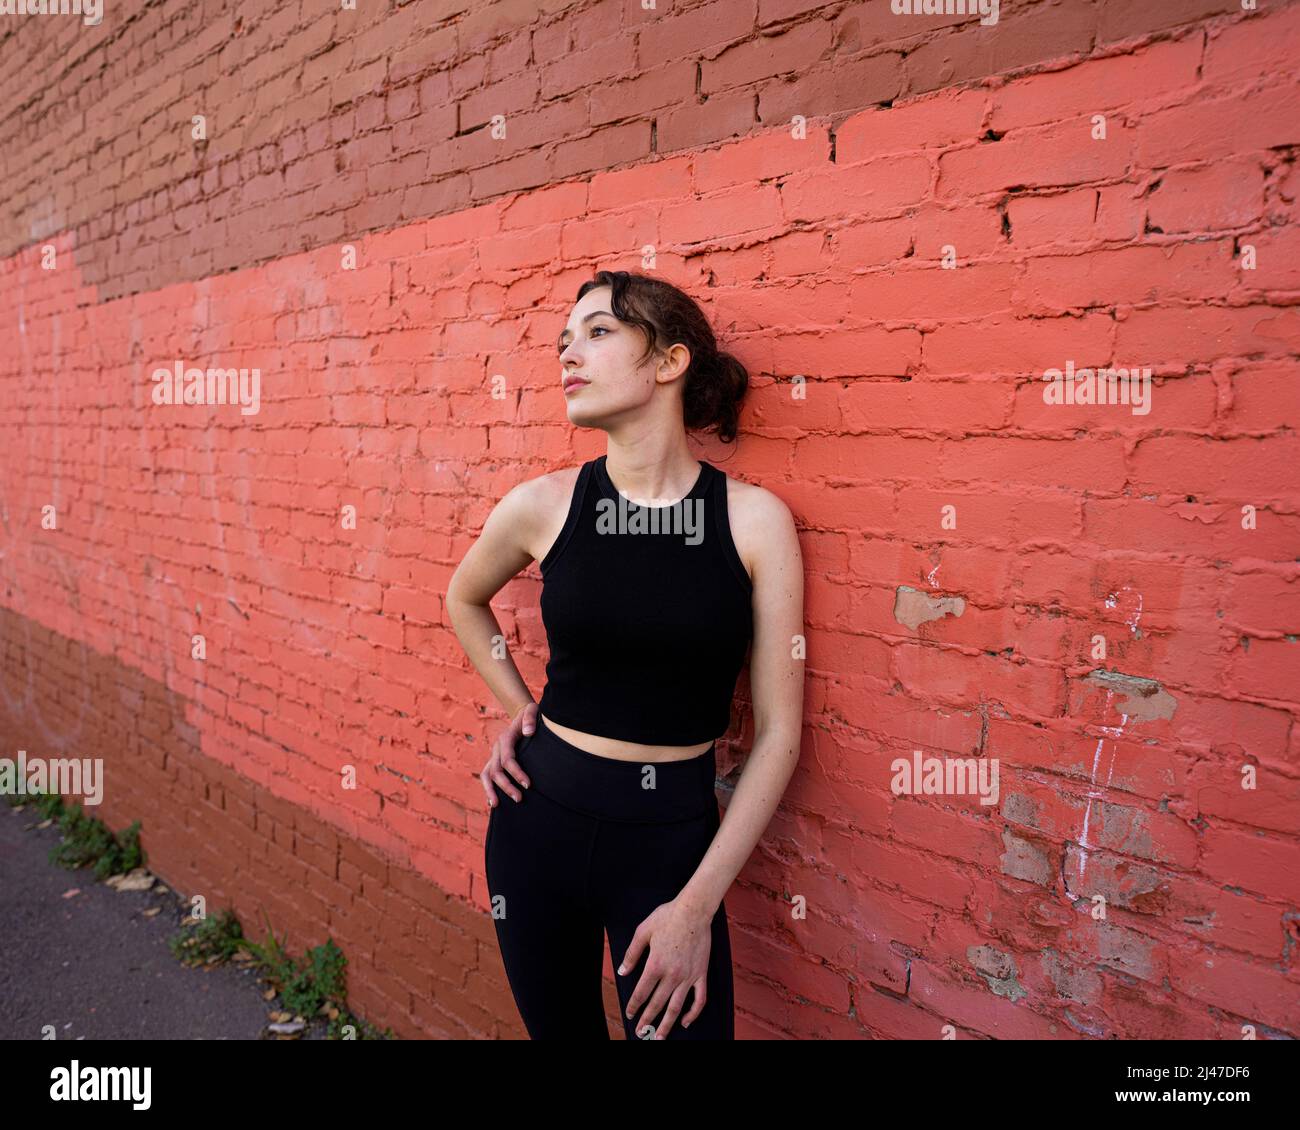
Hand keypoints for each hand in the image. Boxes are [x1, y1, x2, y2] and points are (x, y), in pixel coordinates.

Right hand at [479, 702, 535, 807]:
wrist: (521, 714)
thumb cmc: (529, 714)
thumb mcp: (532, 710)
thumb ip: (530, 719)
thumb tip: (528, 732)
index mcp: (505, 739)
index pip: (508, 760)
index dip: (517, 773)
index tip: (528, 785)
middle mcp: (496, 748)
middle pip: (496, 771)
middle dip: (506, 786)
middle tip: (519, 799)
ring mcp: (494, 754)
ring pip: (486, 775)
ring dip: (490, 790)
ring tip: (496, 806)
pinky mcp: (495, 760)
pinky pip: (488, 775)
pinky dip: (488, 788)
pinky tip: (493, 801)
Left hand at [617, 898, 713, 1038]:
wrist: (694, 910)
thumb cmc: (667, 917)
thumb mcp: (643, 931)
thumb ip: (631, 953)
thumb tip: (622, 971)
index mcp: (655, 964)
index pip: (641, 992)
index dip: (634, 1005)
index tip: (629, 1013)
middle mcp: (672, 975)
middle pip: (657, 1004)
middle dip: (647, 1020)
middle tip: (640, 1032)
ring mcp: (688, 977)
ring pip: (676, 1008)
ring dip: (666, 1025)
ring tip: (659, 1038)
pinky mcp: (701, 974)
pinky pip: (699, 999)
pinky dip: (693, 1013)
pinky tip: (686, 1022)